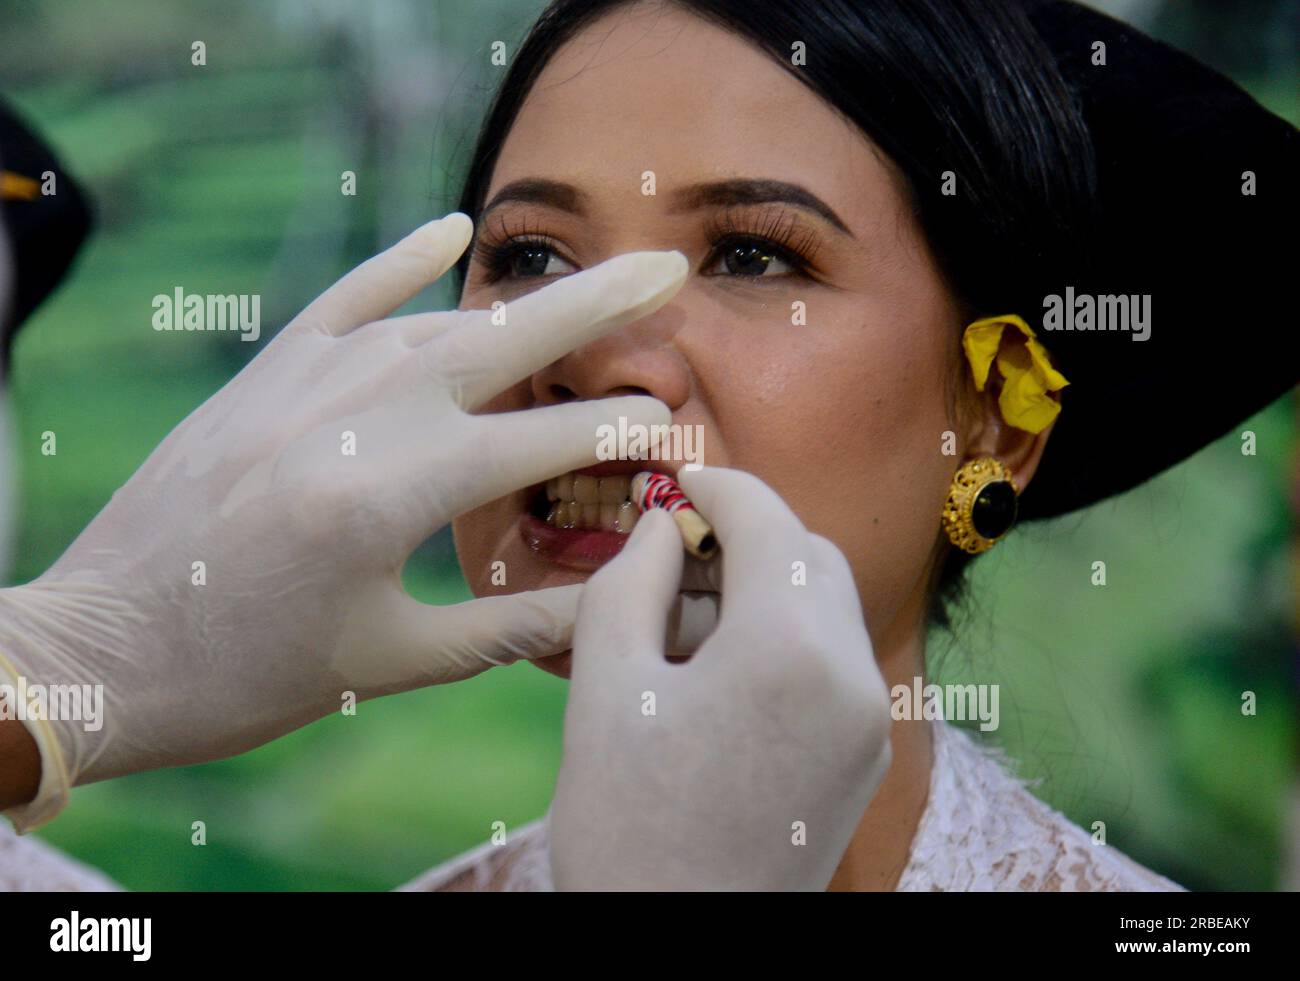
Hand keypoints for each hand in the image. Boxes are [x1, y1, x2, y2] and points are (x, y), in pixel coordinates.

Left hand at [0, 212, 687, 829]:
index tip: (680, 430)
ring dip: (519, 306)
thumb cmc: (251, 674)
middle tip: (668, 265)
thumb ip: (515, 624)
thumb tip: (615, 600)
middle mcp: (358, 414)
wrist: (105, 649)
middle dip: (599, 301)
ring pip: (438, 322)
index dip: (626, 431)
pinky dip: (402, 261)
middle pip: (506, 337)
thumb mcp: (394, 661)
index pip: (548, 439)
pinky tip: (452, 226)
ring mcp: (306, 382)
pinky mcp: (265, 375)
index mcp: (396, 492)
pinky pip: (348, 299)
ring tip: (588, 291)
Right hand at [549, 467, 892, 890]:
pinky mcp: (863, 757)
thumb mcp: (604, 691)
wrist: (678, 950)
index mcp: (789, 650)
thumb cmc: (627, 829)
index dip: (720, 485)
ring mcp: (867, 722)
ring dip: (767, 584)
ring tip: (685, 616)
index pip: (769, 520)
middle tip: (675, 548)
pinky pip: (833, 659)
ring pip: (828, 605)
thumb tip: (662, 528)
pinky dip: (785, 634)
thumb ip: (631, 584)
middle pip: (812, 555)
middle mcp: (850, 677)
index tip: (679, 480)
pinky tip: (719, 665)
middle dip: (749, 534)